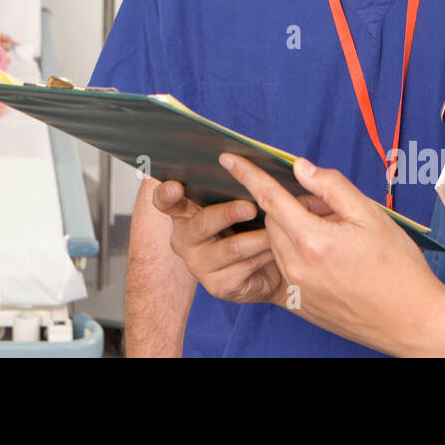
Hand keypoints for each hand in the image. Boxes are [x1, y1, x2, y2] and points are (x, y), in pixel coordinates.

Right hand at [151, 179, 282, 304]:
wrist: (270, 267)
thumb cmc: (251, 225)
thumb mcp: (241, 199)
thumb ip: (234, 182)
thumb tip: (239, 159)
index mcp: (183, 212)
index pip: (164, 201)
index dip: (166, 194)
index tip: (177, 187)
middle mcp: (184, 239)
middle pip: (202, 223)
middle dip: (228, 213)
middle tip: (251, 207)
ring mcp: (197, 264)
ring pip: (230, 248)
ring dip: (258, 237)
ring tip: (279, 226)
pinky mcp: (216, 286)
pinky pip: (244, 267)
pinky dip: (265, 255)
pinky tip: (278, 250)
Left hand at [220, 153, 444, 355]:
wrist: (412, 321)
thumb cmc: (398, 267)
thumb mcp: (371, 215)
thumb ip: (331, 186)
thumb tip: (300, 168)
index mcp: (313, 241)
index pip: (269, 198)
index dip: (247, 174)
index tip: (227, 158)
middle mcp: (296, 267)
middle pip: (274, 220)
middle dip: (293, 206)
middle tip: (330, 211)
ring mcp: (296, 289)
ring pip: (279, 243)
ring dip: (296, 230)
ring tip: (336, 237)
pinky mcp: (299, 304)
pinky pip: (286, 267)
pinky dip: (298, 253)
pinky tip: (331, 259)